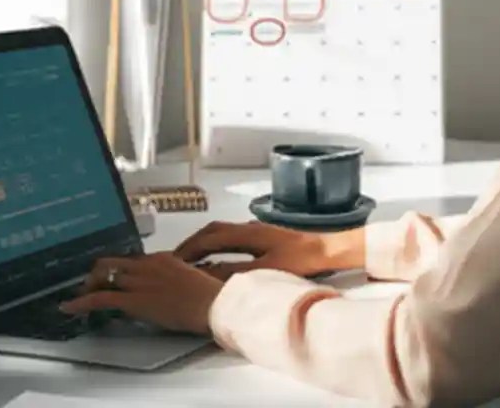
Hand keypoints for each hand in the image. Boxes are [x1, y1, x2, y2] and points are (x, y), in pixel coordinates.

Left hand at [59, 253, 222, 334]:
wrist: (212, 304)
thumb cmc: (209, 295)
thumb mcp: (192, 278)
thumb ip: (176, 277)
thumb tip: (170, 287)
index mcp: (163, 258)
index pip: (132, 260)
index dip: (119, 268)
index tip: (114, 275)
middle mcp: (147, 265)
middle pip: (113, 263)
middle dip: (98, 274)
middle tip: (91, 285)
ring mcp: (138, 281)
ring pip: (103, 276)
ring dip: (89, 286)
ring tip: (80, 296)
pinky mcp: (132, 300)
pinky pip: (100, 299)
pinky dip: (81, 303)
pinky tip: (69, 307)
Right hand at [174, 220, 350, 280]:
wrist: (327, 250)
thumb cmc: (300, 259)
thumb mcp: (263, 271)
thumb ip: (233, 272)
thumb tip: (206, 273)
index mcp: (246, 232)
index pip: (207, 238)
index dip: (188, 250)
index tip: (172, 261)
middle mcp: (248, 227)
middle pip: (211, 231)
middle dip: (191, 244)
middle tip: (175, 259)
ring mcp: (256, 230)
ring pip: (222, 232)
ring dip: (204, 244)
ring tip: (192, 259)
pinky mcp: (264, 237)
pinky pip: (232, 237)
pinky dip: (218, 245)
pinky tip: (219, 257)